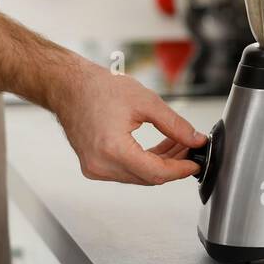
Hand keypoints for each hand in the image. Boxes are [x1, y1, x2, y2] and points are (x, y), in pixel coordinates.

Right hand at [54, 59, 205, 184]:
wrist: (69, 86)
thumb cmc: (98, 89)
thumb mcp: (146, 102)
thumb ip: (175, 125)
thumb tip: (195, 140)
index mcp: (112, 150)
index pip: (156, 173)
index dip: (180, 170)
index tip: (195, 163)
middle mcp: (101, 165)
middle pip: (148, 177)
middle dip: (173, 164)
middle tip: (190, 148)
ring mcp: (95, 169)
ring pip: (139, 176)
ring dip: (160, 163)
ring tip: (177, 143)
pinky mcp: (94, 166)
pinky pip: (126, 171)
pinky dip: (145, 162)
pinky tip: (159, 148)